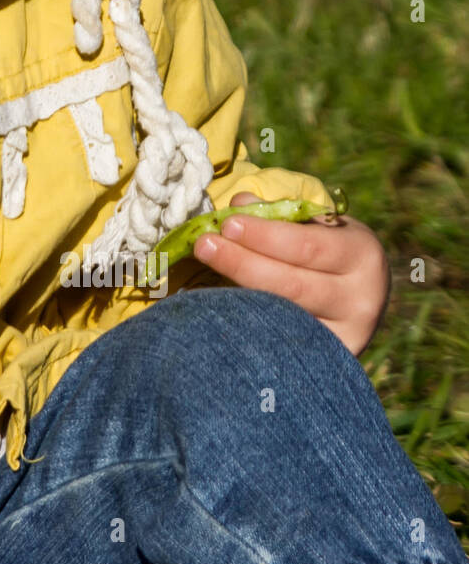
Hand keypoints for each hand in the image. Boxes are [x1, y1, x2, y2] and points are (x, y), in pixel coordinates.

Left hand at [192, 191, 390, 355]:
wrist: (355, 300)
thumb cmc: (323, 252)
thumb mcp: (312, 226)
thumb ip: (277, 214)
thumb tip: (238, 203)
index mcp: (362, 254)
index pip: (308, 246)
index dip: (265, 236)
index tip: (227, 225)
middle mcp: (362, 298)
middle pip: (293, 285)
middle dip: (243, 263)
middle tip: (204, 245)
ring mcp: (349, 335)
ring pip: (284, 318)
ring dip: (238, 298)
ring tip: (201, 278)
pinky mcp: (330, 361)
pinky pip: (281, 345)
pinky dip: (248, 328)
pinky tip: (218, 313)